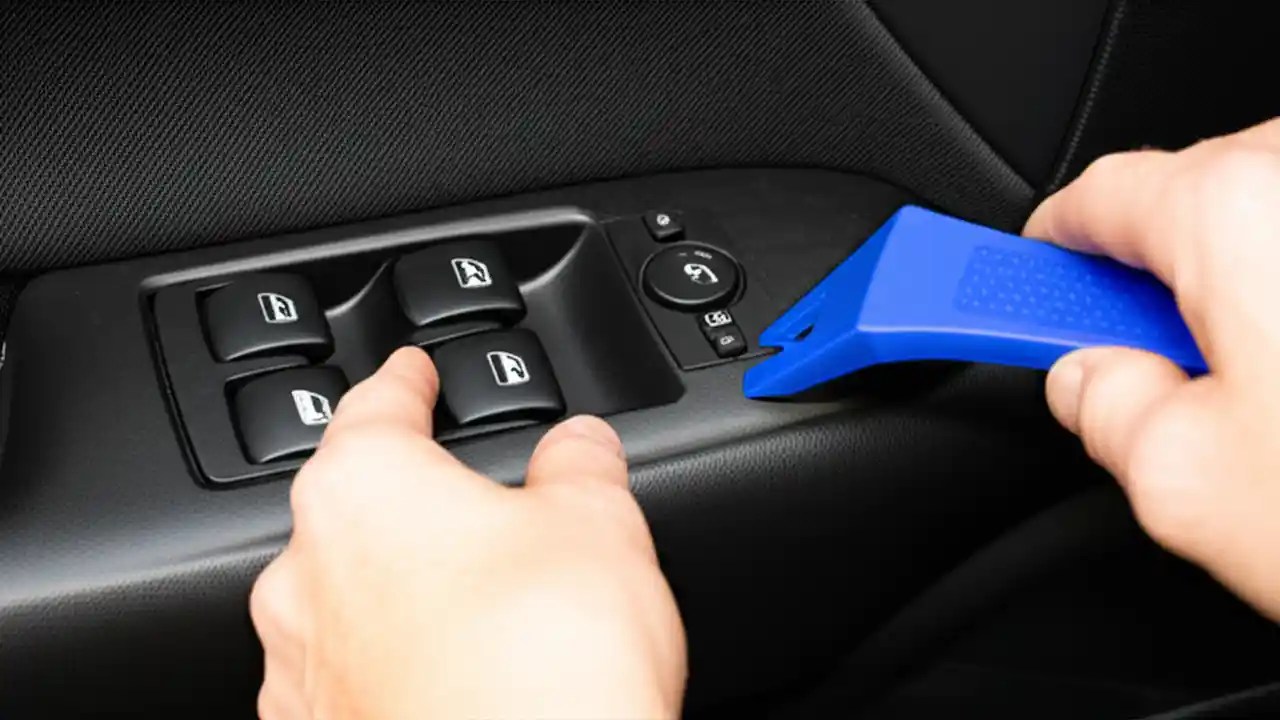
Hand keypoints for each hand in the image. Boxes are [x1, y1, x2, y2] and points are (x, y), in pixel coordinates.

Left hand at [250, 348, 685, 718]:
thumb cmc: (544, 664)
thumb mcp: (596, 524)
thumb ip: (580, 464)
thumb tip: (581, 444)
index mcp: (364, 489)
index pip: (376, 404)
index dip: (404, 381)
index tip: (411, 373)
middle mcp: (307, 573)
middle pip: (354, 505)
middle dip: (412, 500)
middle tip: (474, 506)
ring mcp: (303, 665)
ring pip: (343, 596)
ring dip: (398, 589)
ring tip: (479, 606)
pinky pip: (347, 675)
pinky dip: (390, 664)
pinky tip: (451, 676)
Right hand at [1025, 118, 1279, 617]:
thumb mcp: (1181, 484)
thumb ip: (1099, 407)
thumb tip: (1089, 379)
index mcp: (1237, 211)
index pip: (1094, 201)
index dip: (1045, 251)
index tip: (1026, 286)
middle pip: (1194, 200)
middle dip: (1155, 280)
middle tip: (1144, 366)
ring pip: (1279, 224)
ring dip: (1252, 291)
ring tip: (1266, 397)